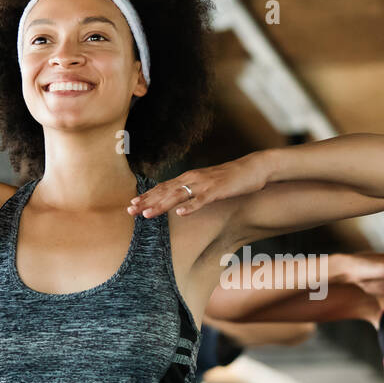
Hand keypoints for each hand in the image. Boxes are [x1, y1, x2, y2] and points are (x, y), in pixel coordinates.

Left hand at [127, 158, 268, 217]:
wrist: (253, 168)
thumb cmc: (230, 179)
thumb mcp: (207, 184)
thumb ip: (193, 191)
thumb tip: (179, 203)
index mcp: (189, 178)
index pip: (163, 187)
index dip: (147, 196)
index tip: (131, 204)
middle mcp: (193, 179)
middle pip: (165, 191)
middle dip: (147, 200)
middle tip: (130, 210)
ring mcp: (205, 184)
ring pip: (179, 195)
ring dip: (161, 205)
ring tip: (147, 214)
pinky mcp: (218, 191)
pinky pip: (202, 200)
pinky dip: (191, 207)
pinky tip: (181, 214)